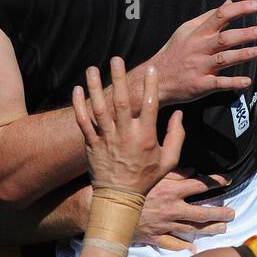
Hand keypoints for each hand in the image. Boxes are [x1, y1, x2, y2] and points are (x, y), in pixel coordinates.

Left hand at [72, 59, 183, 196]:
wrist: (120, 198)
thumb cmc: (146, 178)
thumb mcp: (168, 160)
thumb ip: (177, 136)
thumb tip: (179, 114)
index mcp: (145, 137)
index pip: (150, 106)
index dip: (151, 86)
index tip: (151, 69)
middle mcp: (125, 135)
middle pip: (121, 102)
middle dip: (119, 78)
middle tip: (116, 58)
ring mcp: (106, 139)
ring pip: (99, 109)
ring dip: (95, 87)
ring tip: (92, 68)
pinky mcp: (91, 144)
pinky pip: (83, 122)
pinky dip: (79, 106)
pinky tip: (77, 90)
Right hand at [135, 169, 235, 250]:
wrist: (109, 207)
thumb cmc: (130, 186)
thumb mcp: (152, 173)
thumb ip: (174, 172)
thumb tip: (193, 171)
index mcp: (172, 191)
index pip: (200, 186)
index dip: (216, 182)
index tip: (228, 180)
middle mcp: (172, 209)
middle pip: (201, 213)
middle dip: (219, 213)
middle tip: (233, 213)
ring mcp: (164, 225)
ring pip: (191, 230)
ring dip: (208, 230)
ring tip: (223, 229)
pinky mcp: (155, 236)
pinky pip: (172, 244)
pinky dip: (182, 247)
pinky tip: (193, 250)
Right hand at [154, 0, 256, 104]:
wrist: (156, 77)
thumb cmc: (175, 51)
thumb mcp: (187, 30)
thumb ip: (209, 17)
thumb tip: (229, 2)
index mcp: (198, 33)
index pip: (220, 15)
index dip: (240, 9)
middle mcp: (200, 48)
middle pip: (224, 38)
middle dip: (244, 34)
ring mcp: (200, 67)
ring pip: (223, 59)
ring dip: (241, 55)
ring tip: (256, 51)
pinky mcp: (200, 85)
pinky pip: (218, 83)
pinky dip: (233, 83)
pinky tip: (247, 81)